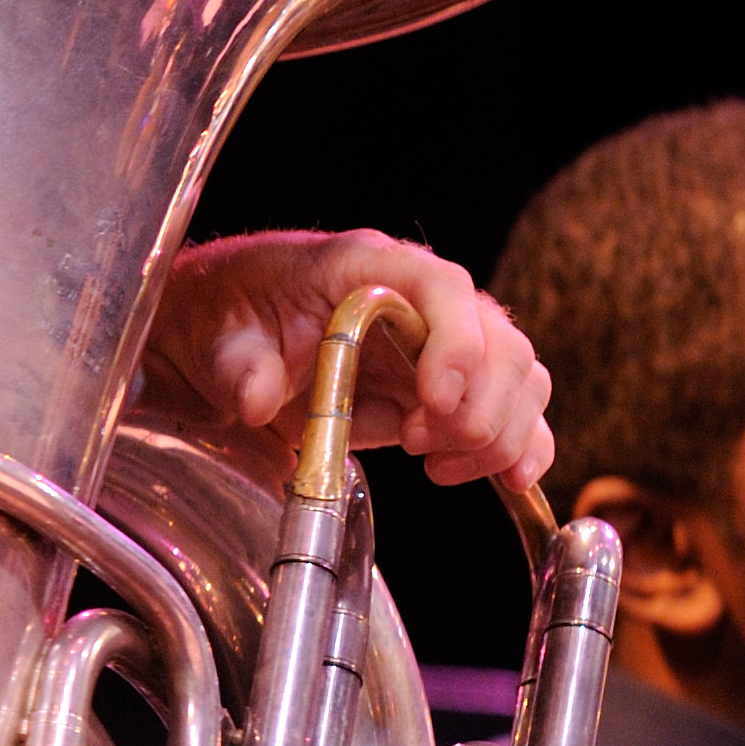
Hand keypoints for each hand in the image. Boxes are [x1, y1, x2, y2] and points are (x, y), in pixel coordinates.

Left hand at [139, 230, 554, 490]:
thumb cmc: (234, 318)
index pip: (443, 287)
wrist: (232, 334)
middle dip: (478, 406)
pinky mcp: (450, 385)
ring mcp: (443, 342)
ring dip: (496, 431)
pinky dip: (522, 445)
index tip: (435, 402)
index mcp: (367, 268)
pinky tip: (506, 477)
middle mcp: (420, 298)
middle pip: (498, 341)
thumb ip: (239, 366)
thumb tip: (257, 397)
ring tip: (435, 464)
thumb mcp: (222, 339)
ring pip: (518, 377)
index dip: (457, 344)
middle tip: (421, 445)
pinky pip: (515, 409)